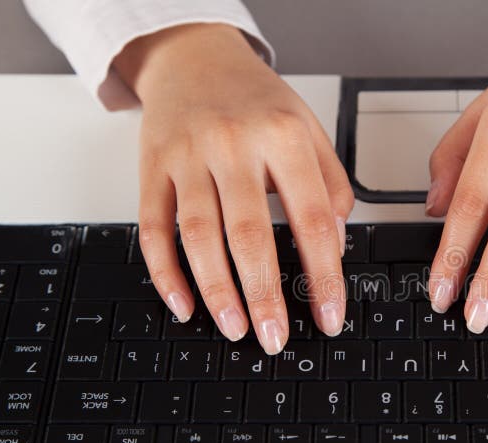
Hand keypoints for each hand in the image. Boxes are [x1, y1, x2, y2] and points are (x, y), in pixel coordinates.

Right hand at [114, 24, 352, 352]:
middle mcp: (234, 145)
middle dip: (265, 295)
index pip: (312, 220)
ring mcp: (187, 157)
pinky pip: (154, 227)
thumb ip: (332, 185)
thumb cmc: (258, 102)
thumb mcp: (310, 130)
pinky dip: (165, 272)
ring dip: (217, 291)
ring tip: (236, 330)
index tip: (329, 316)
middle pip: (250, 235)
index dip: (324, 276)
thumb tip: (335, 245)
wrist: (196, 60)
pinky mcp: (152, 169)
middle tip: (275, 338)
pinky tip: (183, 303)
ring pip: (199, 235)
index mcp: (283, 137)